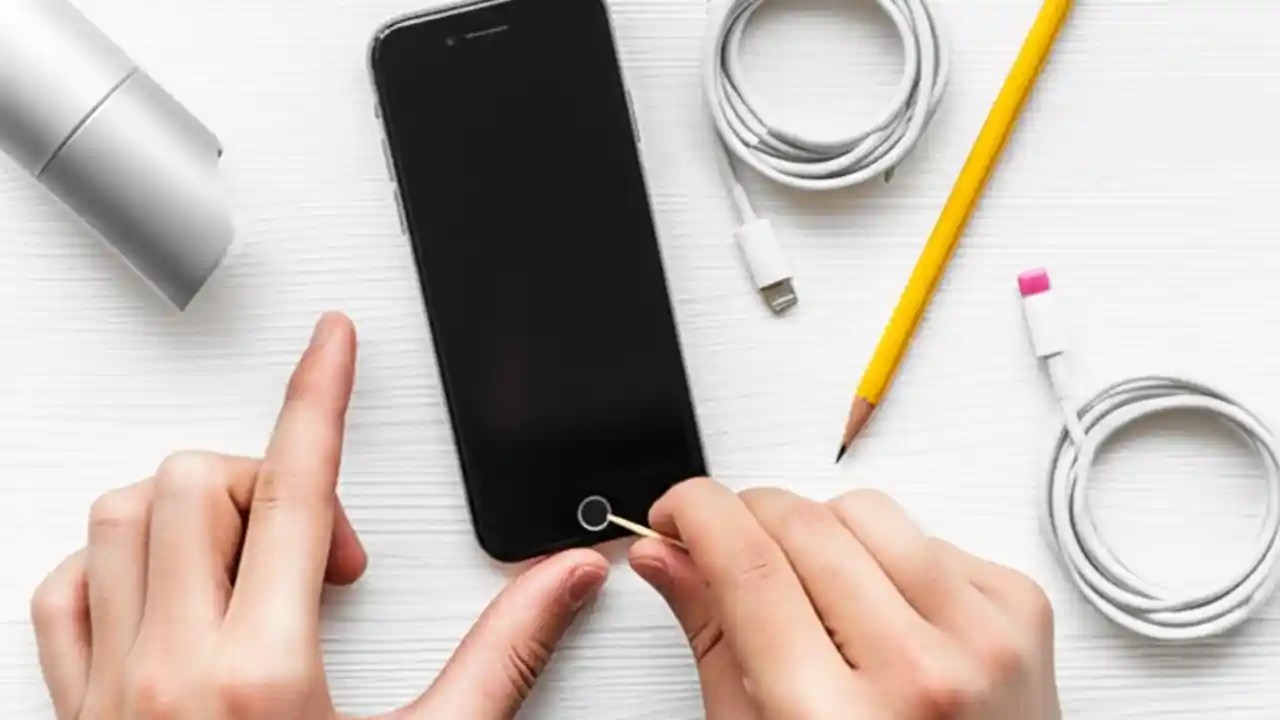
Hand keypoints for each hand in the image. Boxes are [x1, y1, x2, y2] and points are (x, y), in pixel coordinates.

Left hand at [31, 313, 608, 719]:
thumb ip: (504, 655)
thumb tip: (566, 579)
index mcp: (264, 675)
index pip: (297, 486)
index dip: (322, 393)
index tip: (334, 339)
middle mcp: (170, 669)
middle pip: (201, 482)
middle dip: (271, 483)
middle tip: (325, 550)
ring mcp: (107, 688)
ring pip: (121, 517)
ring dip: (197, 514)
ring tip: (256, 567)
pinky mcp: (72, 711)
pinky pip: (63, 589)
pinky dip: (115, 565)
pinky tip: (176, 601)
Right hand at [629, 478, 1059, 718]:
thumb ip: (713, 636)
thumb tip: (666, 554)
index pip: (748, 565)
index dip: (697, 514)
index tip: (676, 511)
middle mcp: (918, 675)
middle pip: (803, 524)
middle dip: (748, 515)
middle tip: (728, 543)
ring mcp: (981, 639)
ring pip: (866, 511)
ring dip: (822, 532)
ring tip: (818, 594)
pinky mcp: (1021, 613)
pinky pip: (928, 535)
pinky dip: (889, 557)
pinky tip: (884, 614)